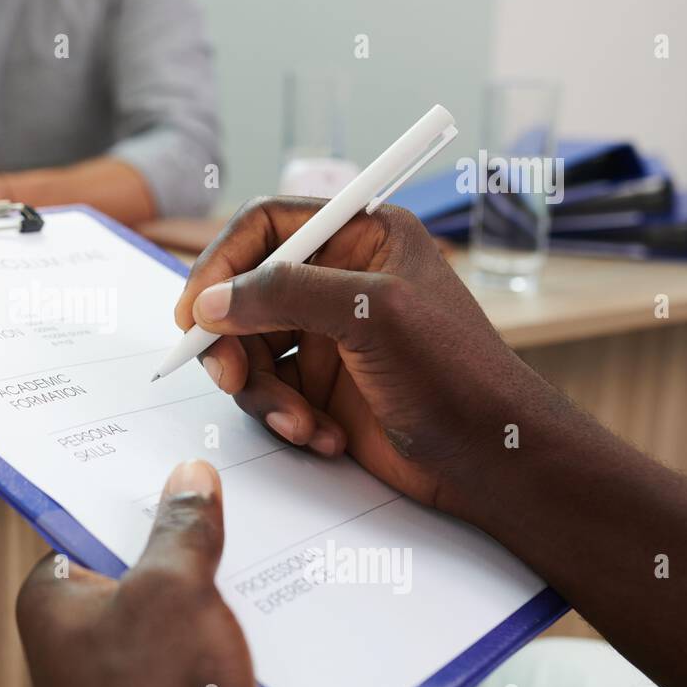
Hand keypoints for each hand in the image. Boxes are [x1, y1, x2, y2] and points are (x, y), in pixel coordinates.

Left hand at [16, 461, 255, 686]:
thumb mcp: (171, 597)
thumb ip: (180, 530)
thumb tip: (190, 478)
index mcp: (57, 593)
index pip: (97, 513)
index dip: (146, 483)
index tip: (187, 448)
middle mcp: (83, 627)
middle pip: (146, 553)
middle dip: (195, 534)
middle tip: (243, 495)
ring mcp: (127, 664)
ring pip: (182, 598)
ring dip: (224, 583)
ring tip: (270, 548)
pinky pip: (203, 641)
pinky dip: (235, 627)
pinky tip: (275, 605)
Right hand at [175, 197, 549, 514]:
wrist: (491, 461)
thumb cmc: (456, 375)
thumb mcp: (371, 316)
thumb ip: (284, 294)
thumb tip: (210, 301)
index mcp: (361, 236)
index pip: (264, 226)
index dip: (221, 263)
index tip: (195, 310)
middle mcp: (338, 279)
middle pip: (243, 292)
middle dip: (231, 340)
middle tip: (229, 378)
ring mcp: (326, 334)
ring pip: (247, 348)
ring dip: (262, 391)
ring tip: (300, 422)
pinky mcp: (320, 385)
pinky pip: (267, 391)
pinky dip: (283, 416)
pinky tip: (323, 436)